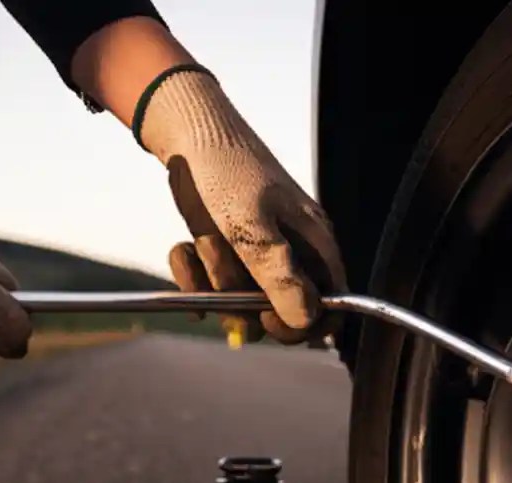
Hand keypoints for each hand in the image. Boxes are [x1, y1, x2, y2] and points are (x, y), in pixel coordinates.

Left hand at [141, 68, 347, 343]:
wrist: (184, 130)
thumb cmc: (222, 170)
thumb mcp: (248, 226)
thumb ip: (278, 275)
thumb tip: (307, 321)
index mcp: (314, 244)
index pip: (328, 308)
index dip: (299, 322)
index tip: (263, 315)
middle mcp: (293, 251)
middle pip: (277, 310)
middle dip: (241, 298)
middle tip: (221, 270)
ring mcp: (260, 251)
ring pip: (239, 299)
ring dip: (210, 281)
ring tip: (198, 245)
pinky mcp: (231, 249)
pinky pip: (214, 283)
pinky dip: (193, 272)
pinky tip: (183, 247)